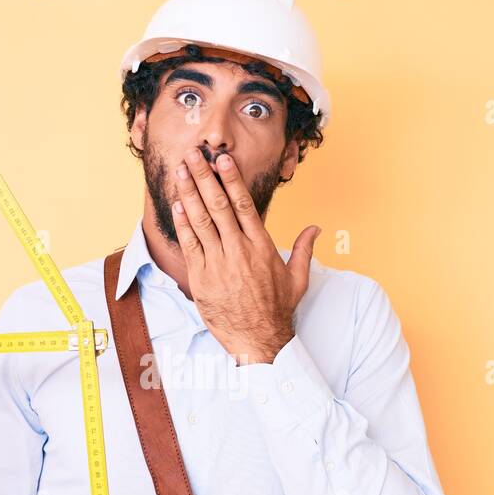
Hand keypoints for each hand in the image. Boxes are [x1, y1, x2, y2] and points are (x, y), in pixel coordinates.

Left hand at [171, 146, 319, 363]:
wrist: (258, 340)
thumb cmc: (277, 310)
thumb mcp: (298, 279)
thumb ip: (304, 250)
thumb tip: (316, 228)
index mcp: (261, 246)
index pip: (244, 205)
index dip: (231, 179)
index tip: (223, 159)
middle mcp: (239, 251)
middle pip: (218, 205)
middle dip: (205, 177)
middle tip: (194, 154)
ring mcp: (218, 264)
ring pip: (201, 221)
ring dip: (189, 193)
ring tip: (181, 170)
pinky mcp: (201, 278)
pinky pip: (190, 245)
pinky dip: (183, 223)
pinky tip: (177, 204)